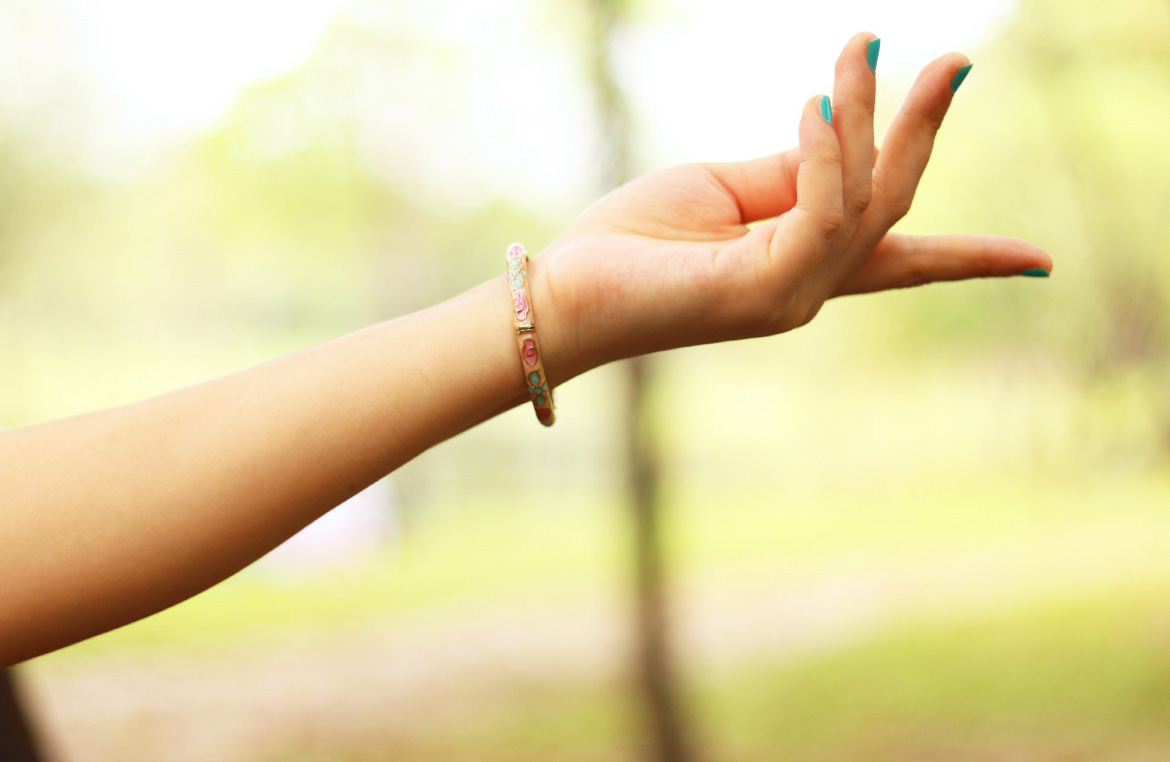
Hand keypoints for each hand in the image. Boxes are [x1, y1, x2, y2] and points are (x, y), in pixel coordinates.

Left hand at [531, 33, 1050, 382]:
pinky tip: (817, 102)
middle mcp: (807, 289)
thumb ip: (791, 170)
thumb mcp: (725, 189)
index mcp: (801, 266)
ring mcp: (790, 297)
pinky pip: (819, 212)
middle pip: (893, 207)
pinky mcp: (761, 290)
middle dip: (925, 133)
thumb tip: (844, 130)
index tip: (1041, 263)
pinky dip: (827, 153)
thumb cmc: (634, 241)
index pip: (900, 259)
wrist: (565, 291)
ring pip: (865, 200)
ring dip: (874, 117)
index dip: (970, 258)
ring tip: (862, 48)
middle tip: (957, 59)